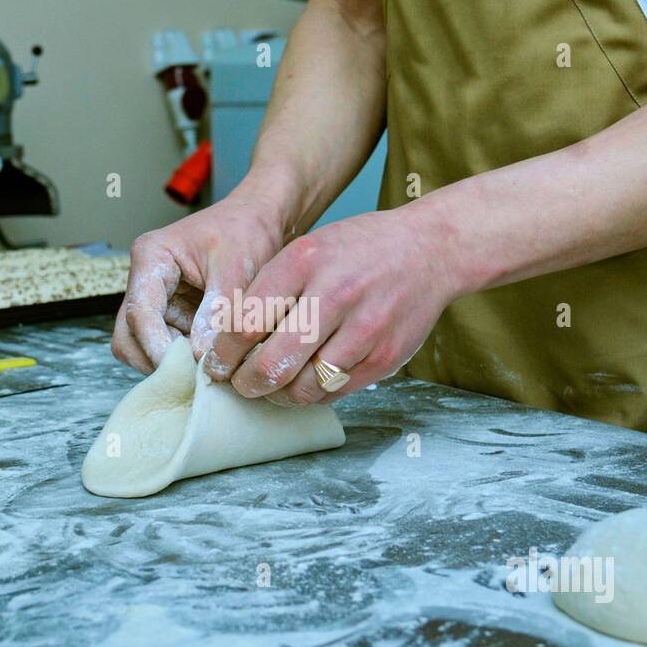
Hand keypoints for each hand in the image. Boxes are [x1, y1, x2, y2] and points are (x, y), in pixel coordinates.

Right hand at [111, 180, 289, 373]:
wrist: (259, 220)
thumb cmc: (247, 231)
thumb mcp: (237, 268)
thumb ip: (218, 310)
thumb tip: (201, 354)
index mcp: (151, 257)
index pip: (139, 313)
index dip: (157, 347)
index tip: (185, 369)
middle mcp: (145, 280)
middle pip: (128, 337)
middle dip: (157, 360)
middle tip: (197, 373)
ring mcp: (156, 300)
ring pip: (144, 347)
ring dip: (172, 363)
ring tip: (210, 365)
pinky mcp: (172, 315)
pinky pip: (167, 347)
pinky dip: (186, 359)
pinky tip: (212, 358)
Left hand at [204, 203, 459, 403]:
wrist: (431, 250)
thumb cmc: (358, 251)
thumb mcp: (306, 250)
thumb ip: (268, 289)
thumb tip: (228, 340)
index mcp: (304, 261)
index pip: (245, 323)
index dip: (223, 354)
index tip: (216, 364)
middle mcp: (334, 294)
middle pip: (271, 363)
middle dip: (245, 383)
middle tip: (239, 384)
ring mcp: (364, 329)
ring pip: (303, 387)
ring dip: (278, 396)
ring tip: (270, 388)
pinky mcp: (385, 357)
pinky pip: (335, 392)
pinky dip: (311, 395)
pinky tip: (302, 385)